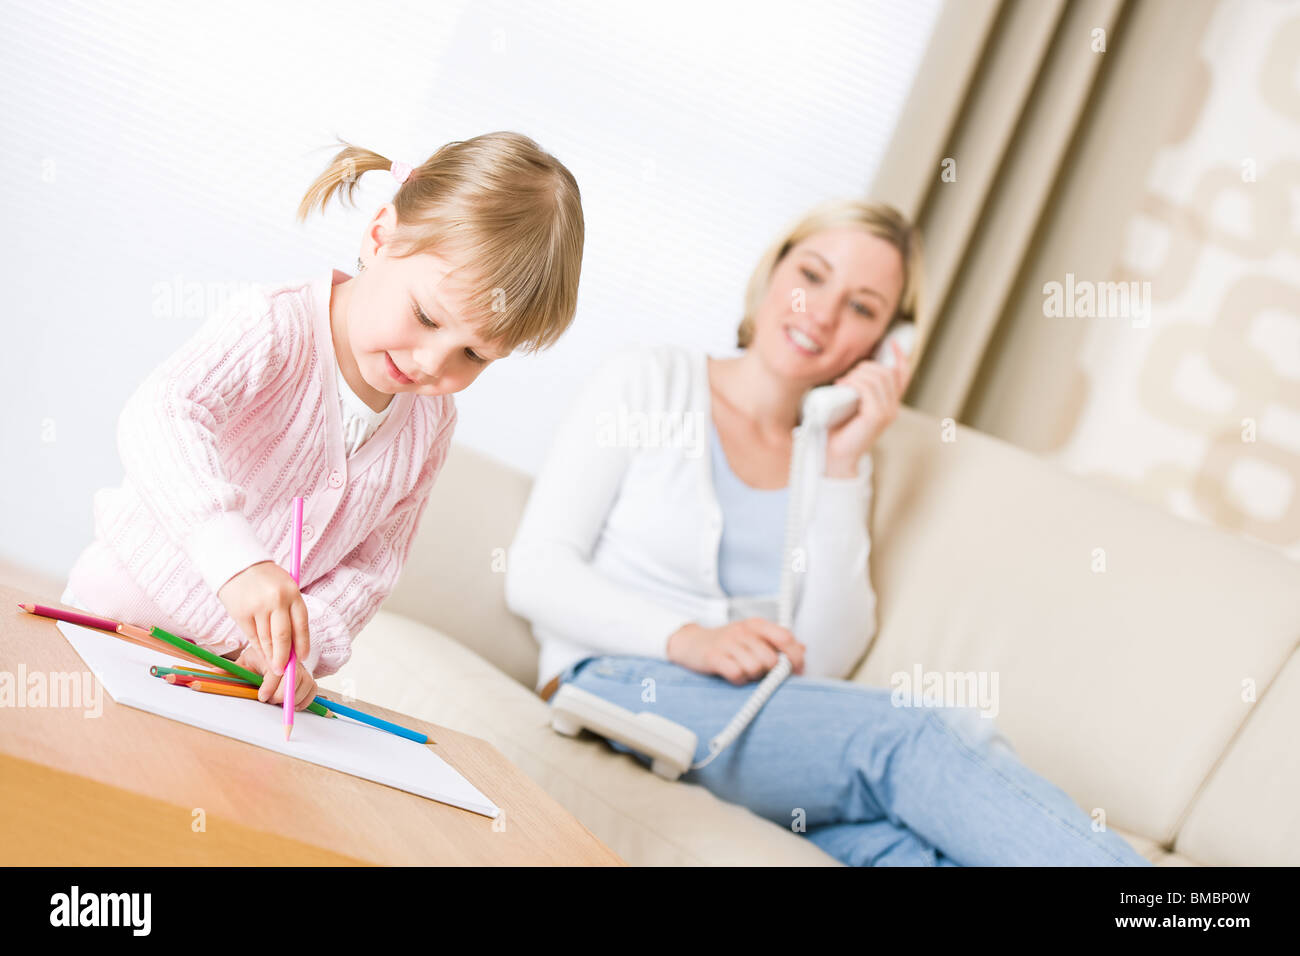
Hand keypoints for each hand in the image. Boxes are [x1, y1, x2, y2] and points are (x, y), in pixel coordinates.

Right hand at [216, 560, 310, 679]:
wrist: (237, 563)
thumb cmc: (265, 579)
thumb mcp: (284, 588)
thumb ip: (289, 612)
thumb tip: (292, 644)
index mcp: (293, 593)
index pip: (302, 625)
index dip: (302, 645)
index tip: (302, 658)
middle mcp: (277, 600)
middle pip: (283, 637)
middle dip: (283, 658)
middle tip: (283, 670)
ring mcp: (258, 607)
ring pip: (266, 639)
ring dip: (270, 655)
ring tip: (273, 665)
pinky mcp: (241, 613)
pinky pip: (252, 636)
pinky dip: (257, 647)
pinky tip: (261, 652)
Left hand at [233, 640, 318, 710]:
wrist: (274, 651)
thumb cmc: (257, 659)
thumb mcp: (243, 662)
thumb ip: (231, 670)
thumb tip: (212, 673)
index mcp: (274, 653)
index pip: (276, 670)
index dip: (270, 686)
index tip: (262, 697)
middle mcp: (291, 660)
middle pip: (294, 678)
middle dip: (281, 694)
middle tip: (269, 700)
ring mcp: (301, 668)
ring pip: (304, 685)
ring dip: (292, 698)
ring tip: (278, 702)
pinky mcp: (309, 677)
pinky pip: (312, 689)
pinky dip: (304, 699)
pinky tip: (292, 705)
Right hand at [666, 619, 805, 683]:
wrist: (692, 643)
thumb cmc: (728, 643)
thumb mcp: (754, 637)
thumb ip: (778, 642)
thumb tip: (803, 649)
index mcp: (756, 624)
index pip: (785, 637)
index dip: (795, 656)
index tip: (796, 669)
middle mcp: (743, 631)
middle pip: (770, 659)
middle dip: (769, 671)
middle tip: (760, 671)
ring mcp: (727, 643)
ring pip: (754, 668)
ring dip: (752, 676)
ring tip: (744, 671)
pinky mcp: (714, 657)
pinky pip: (736, 674)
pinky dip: (738, 679)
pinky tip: (733, 674)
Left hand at [824, 338, 914, 472]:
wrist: (834, 456)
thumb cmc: (838, 430)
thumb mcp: (849, 404)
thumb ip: (857, 390)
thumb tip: (851, 372)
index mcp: (888, 403)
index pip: (902, 375)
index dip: (900, 357)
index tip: (892, 342)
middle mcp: (892, 407)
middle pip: (885, 372)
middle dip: (864, 368)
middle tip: (845, 380)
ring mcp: (887, 412)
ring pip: (877, 378)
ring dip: (857, 376)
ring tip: (842, 385)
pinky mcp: (877, 417)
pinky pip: (868, 390)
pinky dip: (854, 384)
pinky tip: (843, 387)